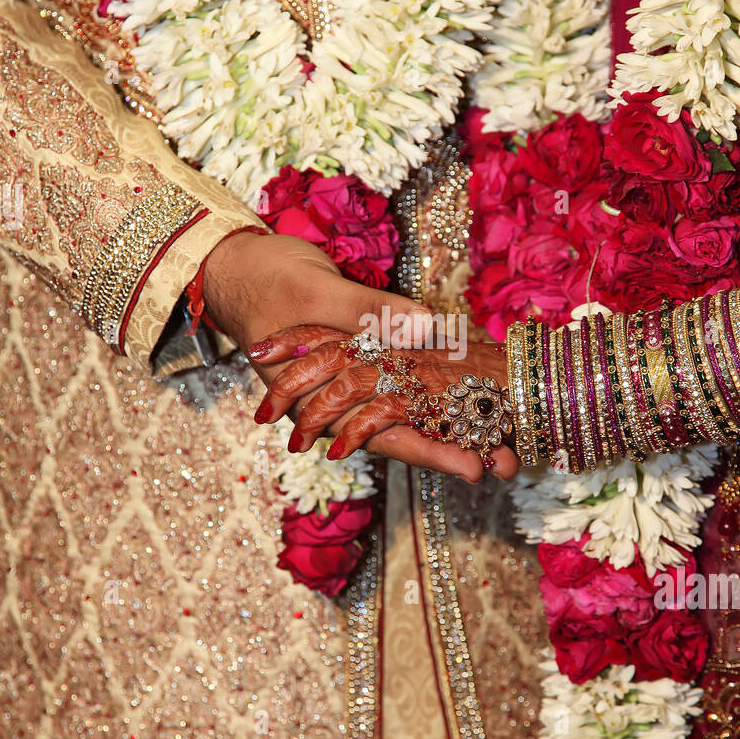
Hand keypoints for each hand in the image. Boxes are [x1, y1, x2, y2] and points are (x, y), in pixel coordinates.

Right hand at [200, 230, 499, 480]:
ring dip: (450, 430)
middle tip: (506, 465)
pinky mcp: (360, 359)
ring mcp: (351, 379)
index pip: (385, 435)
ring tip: (501, 448)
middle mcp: (339, 397)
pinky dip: (434, 395)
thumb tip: (426, 327)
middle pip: (404, 434)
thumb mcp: (318, 290)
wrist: (234, 268)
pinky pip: (400, 383)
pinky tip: (468, 402)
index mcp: (323, 394)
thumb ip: (368, 313)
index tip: (474, 470)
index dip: (432, 452)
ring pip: (405, 415)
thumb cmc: (267, 279)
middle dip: (454, 450)